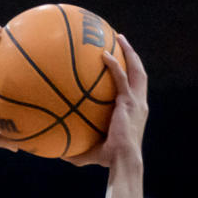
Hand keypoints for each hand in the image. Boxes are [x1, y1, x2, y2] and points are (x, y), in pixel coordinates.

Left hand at [67, 35, 147, 166]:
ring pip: (136, 70)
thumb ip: (77, 150)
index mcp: (134, 112)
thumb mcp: (91, 152)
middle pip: (139, 73)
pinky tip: (104, 55)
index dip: (130, 74)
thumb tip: (58, 154)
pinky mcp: (129, 102)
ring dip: (129, 52)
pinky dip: (114, 65)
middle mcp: (139, 104)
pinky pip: (121, 78)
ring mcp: (136, 102)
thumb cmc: (108, 160)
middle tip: (121, 41)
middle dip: (132, 56)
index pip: (134, 88)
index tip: (121, 63)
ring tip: (119, 37)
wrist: (123, 160)